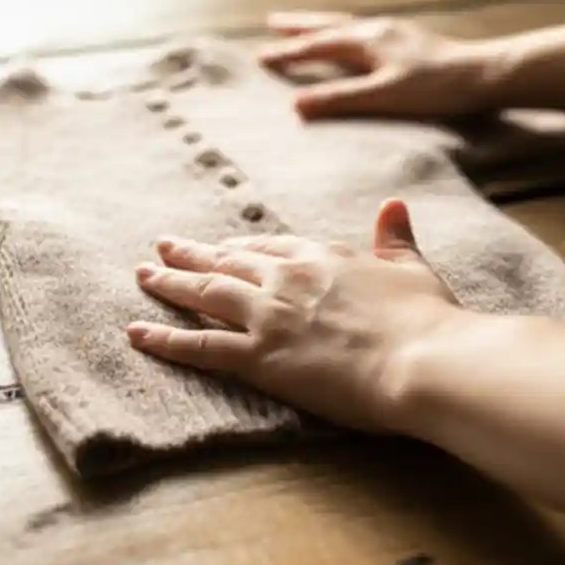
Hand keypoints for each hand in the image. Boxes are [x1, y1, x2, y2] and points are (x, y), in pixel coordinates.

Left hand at [127, 199, 468, 433]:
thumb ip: (396, 238)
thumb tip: (393, 204)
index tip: (221, 247)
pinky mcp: (259, 357)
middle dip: (192, 255)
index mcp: (323, 257)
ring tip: (141, 276)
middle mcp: (287, 279)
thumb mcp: (413, 268)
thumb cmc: (428, 320)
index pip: (270, 247)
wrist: (423, 360)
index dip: (240, 248)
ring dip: (169, 284)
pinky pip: (199, 347)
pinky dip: (164, 339)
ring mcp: (269, 316)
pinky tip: (136, 333)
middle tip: (161, 247)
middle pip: (227, 263)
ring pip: (204, 294)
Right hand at [259, 10, 500, 119]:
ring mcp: (395, 34)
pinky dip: (347, 33)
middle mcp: (377, 30)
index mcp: (366, 41)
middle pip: (329, 25)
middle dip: (299, 27)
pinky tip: (355, 40)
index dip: (287, 53)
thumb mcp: (382, 96)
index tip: (259, 57)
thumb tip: (294, 105)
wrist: (485, 76)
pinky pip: (365, 32)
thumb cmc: (435, 88)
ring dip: (322, 26)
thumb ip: (338, 100)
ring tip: (306, 26)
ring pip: (348, 25)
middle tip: (272, 22)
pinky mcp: (409, 42)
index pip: (316, 47)